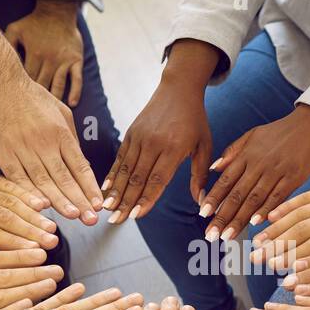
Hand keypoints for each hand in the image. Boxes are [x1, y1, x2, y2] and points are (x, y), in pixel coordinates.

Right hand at [0, 70, 103, 223]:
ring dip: (59, 201)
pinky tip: (40, 206)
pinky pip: (18, 178)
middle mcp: (43, 142)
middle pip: (65, 178)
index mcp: (60, 133)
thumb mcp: (60, 111)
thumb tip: (81, 164)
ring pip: (43, 181)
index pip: (80, 166)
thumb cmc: (31, 97)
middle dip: (80, 201)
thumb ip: (70, 138)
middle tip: (91, 220)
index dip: (90, 187)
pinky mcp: (2, 152)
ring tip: (73, 217)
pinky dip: (29, 193)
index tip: (99, 204)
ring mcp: (22, 148)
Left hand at [0, 126, 58, 257]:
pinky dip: (25, 193)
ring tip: (52, 227)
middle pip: (4, 216)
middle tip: (53, 243)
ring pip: (10, 200)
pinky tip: (41, 202)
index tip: (33, 253)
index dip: (12, 243)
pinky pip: (6, 184)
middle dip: (31, 231)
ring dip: (33, 215)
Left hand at [4, 0, 84, 107]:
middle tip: (31, 117)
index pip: (27, 79)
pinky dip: (75, 92)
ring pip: (58, 85)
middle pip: (42, 85)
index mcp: (34, 54)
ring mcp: (63, 61)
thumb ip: (6, 43)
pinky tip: (71, 104)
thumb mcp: (15, 29)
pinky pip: (76, 79)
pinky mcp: (76, 60)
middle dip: (37, 101)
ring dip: (54, 100)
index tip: (17, 106)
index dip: (22, 92)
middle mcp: (49, 59)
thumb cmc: (33, 22)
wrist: (57, 11)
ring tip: (50, 115)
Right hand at [102, 38, 219, 222]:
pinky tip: (105, 188)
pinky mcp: (130, 133)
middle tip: (114, 220)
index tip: (135, 216)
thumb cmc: (195, 120)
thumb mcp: (204, 146)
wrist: (178, 89)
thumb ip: (200, 175)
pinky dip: (112, 174)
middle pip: (137, 178)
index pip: (158, 179)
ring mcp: (140, 137)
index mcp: (174, 148)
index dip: (146, 199)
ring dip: (115, 191)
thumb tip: (201, 202)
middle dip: (125, 202)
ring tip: (106, 209)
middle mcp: (154, 143)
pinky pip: (120, 157)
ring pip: (125, 170)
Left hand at [200, 105, 309, 242]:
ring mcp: (276, 172)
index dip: (213, 198)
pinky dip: (266, 210)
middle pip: (237, 194)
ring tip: (228, 236)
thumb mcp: (253, 134)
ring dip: (240, 219)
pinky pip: (277, 197)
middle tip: (211, 234)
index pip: (225, 180)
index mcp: (247, 155)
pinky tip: (256, 223)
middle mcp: (259, 165)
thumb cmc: (280, 132)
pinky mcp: (294, 178)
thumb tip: (213, 169)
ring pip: (254, 199)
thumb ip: (233, 151)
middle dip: (222, 216)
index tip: (202, 214)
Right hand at [250, 160, 309, 270]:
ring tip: (256, 243)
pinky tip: (271, 216)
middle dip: (278, 250)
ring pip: (299, 216)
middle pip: (303, 235)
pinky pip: (306, 198)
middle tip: (256, 262)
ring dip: (276, 231)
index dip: (299, 267)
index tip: (281, 281)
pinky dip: (286, 207)